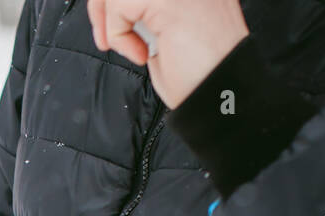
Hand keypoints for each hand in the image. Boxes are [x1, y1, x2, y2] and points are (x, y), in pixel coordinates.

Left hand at [87, 0, 248, 108]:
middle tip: (106, 38)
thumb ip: (145, 10)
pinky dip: (118, 34)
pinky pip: (119, 4)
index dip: (115, 3)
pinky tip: (140, 55)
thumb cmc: (199, 75)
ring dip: (110, 21)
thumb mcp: (164, 31)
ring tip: (132, 49)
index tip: (109, 27)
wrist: (221, 97)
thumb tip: (111, 5)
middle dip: (103, 6)